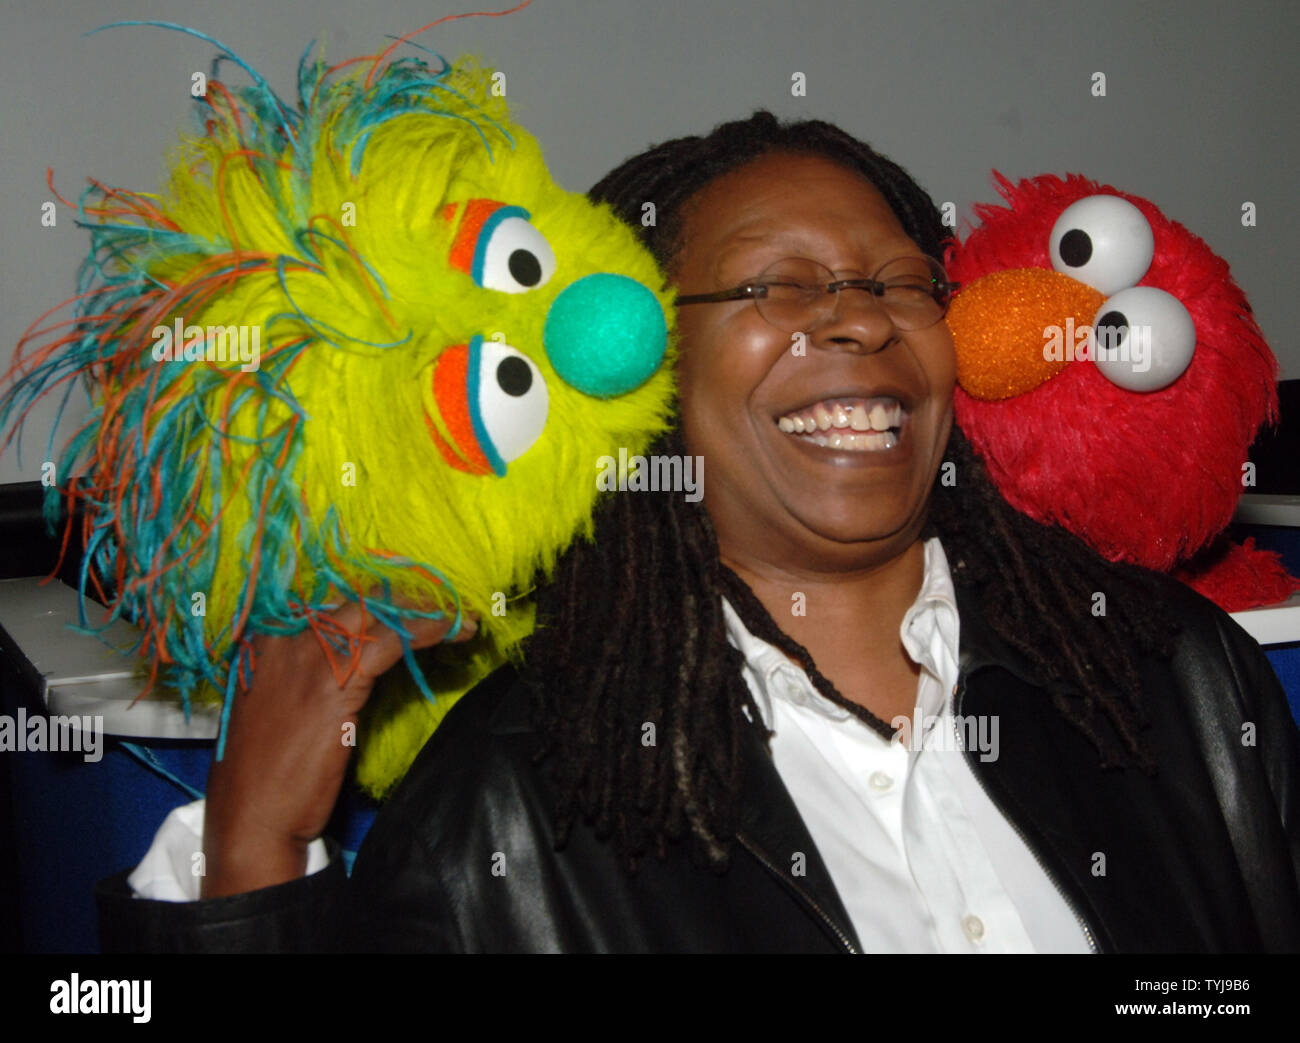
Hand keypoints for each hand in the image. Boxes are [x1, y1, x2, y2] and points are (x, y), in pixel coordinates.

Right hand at [201, 600, 475, 897]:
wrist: (252, 816)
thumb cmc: (265, 770)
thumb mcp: (276, 703)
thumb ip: (305, 669)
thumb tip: (353, 653)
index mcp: (265, 637)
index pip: (332, 597)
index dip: (377, 597)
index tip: (409, 601)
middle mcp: (283, 634)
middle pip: (358, 598)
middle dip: (405, 599)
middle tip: (440, 607)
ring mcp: (308, 654)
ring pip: (379, 613)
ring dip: (426, 612)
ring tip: (458, 620)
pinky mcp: (336, 681)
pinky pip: (393, 639)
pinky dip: (429, 630)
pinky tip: (454, 632)